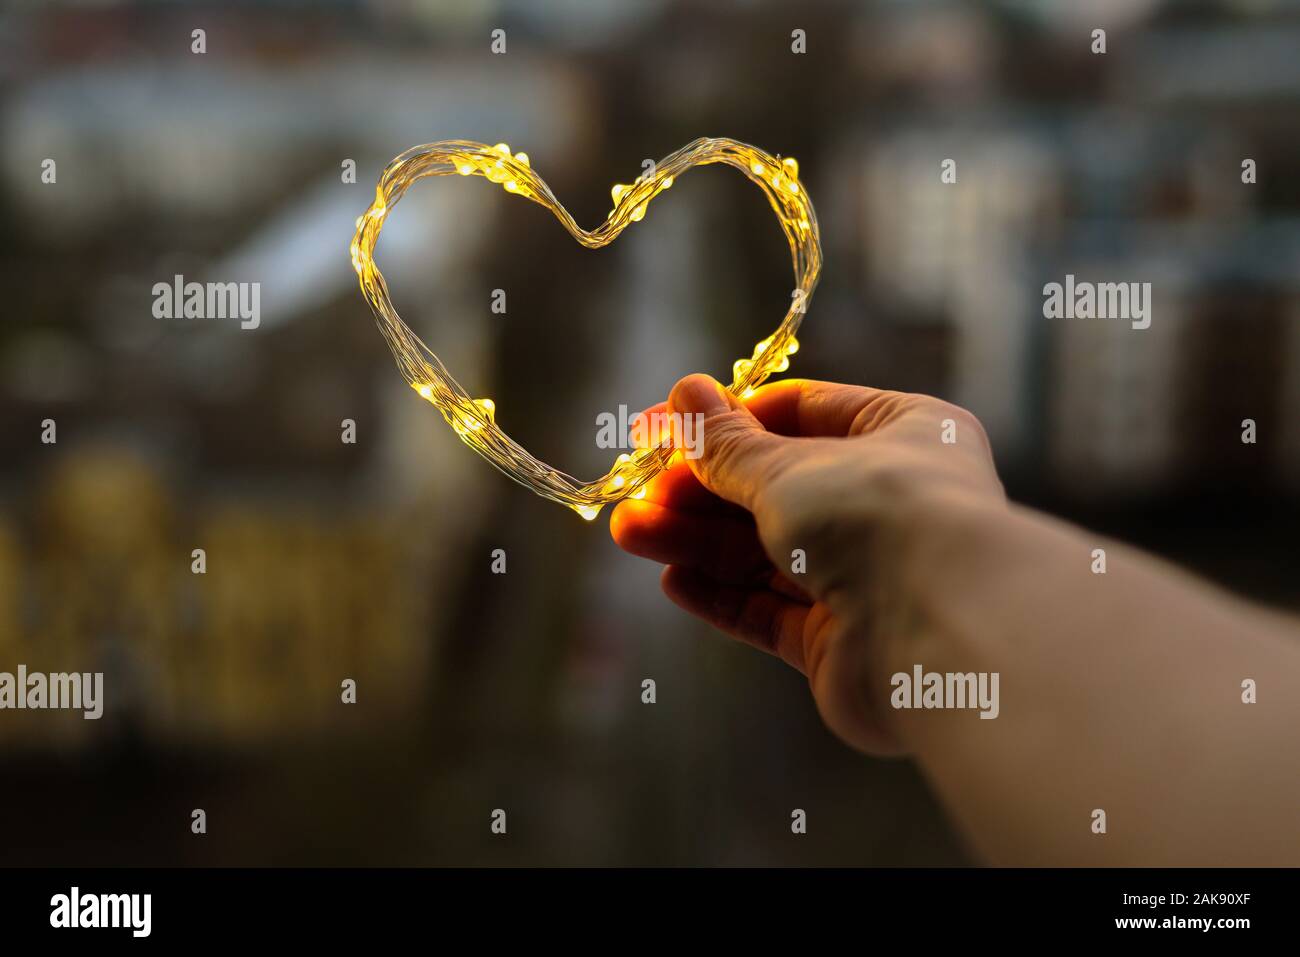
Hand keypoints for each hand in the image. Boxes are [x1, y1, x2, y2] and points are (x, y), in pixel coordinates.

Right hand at [611, 374, 1004, 755]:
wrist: (941, 635)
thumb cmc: (880, 517)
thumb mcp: (790, 465)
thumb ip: (729, 445)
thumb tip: (684, 394)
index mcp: (902, 434)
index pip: (798, 415)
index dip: (722, 422)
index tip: (655, 429)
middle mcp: (888, 502)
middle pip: (773, 488)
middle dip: (698, 490)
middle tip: (633, 493)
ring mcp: (866, 574)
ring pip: (764, 551)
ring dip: (696, 541)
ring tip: (631, 533)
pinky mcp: (842, 639)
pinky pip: (772, 610)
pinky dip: (723, 595)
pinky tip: (674, 582)